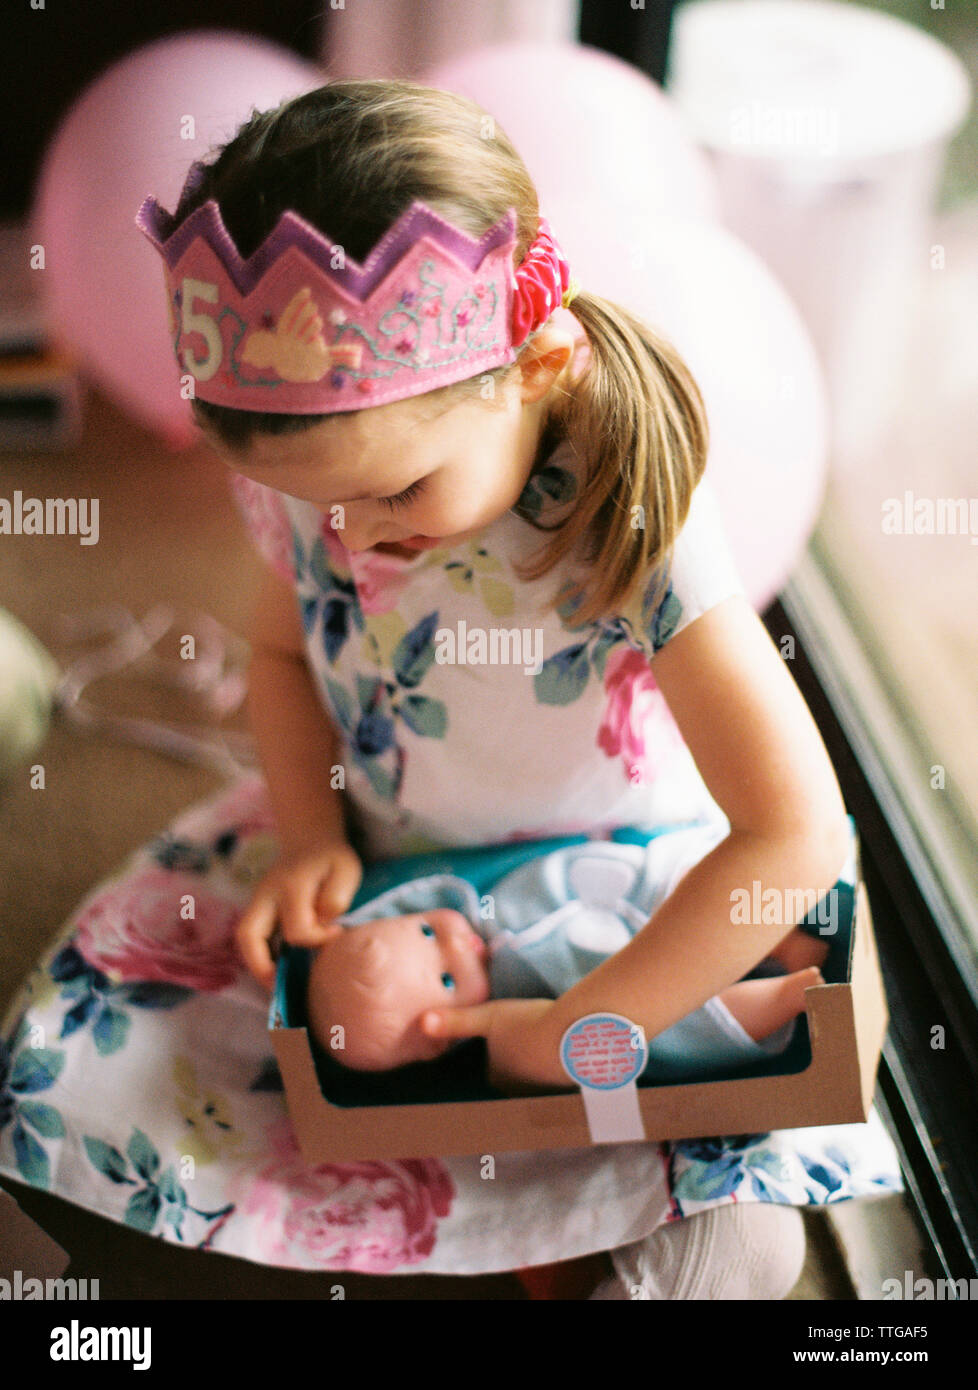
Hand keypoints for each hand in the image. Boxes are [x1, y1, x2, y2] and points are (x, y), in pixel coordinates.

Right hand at [236, 838, 362, 989]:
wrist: (309, 840)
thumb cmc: (332, 859)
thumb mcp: (346, 870)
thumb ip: (336, 897)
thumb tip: (324, 922)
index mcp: (291, 885)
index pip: (296, 928)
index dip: (317, 939)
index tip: (337, 934)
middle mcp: (266, 894)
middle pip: (248, 934)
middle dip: (261, 965)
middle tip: (279, 987)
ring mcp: (257, 901)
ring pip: (243, 938)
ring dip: (256, 964)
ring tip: (274, 985)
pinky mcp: (257, 907)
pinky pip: (250, 936)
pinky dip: (259, 956)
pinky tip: (276, 969)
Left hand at [421, 997, 567, 1094]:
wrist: (576, 1036)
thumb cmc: (528, 1025)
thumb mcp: (489, 1016)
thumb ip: (456, 1021)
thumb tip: (421, 1023)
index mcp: (498, 1076)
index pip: (491, 1070)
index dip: (496, 1057)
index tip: (503, 1044)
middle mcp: (520, 1091)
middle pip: (515, 1077)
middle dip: (518, 1065)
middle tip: (526, 1044)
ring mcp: (547, 1090)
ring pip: (538, 1079)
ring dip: (541, 1066)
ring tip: (547, 1045)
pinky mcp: (572, 1085)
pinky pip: (560, 1077)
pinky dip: (562, 1064)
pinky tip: (568, 1049)